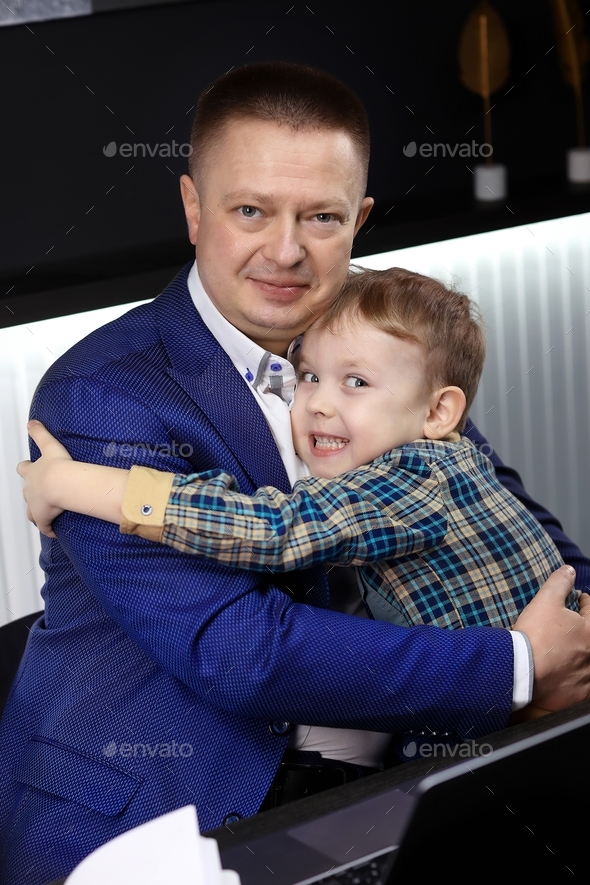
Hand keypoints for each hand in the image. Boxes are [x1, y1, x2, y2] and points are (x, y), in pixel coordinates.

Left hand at [16, 420, 72, 537]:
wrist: (61, 484)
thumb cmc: (57, 467)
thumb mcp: (49, 445)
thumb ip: (40, 432)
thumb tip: (32, 421)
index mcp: (32, 472)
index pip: (24, 470)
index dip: (26, 469)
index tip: (29, 469)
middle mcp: (30, 490)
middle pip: (26, 492)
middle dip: (31, 493)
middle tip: (39, 493)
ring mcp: (35, 505)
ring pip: (31, 511)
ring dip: (36, 513)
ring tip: (43, 515)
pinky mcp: (43, 518)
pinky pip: (45, 527)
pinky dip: (48, 530)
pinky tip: (53, 532)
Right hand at [513, 565, 589, 711]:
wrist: (521, 672)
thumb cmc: (536, 636)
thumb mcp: (545, 600)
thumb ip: (560, 583)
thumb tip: (569, 570)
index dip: (584, 602)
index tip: (580, 598)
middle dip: (583, 629)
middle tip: (574, 624)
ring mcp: (586, 676)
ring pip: (588, 663)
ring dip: (581, 653)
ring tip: (569, 650)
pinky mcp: (577, 694)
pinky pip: (583, 685)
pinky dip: (577, 677)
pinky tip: (568, 674)